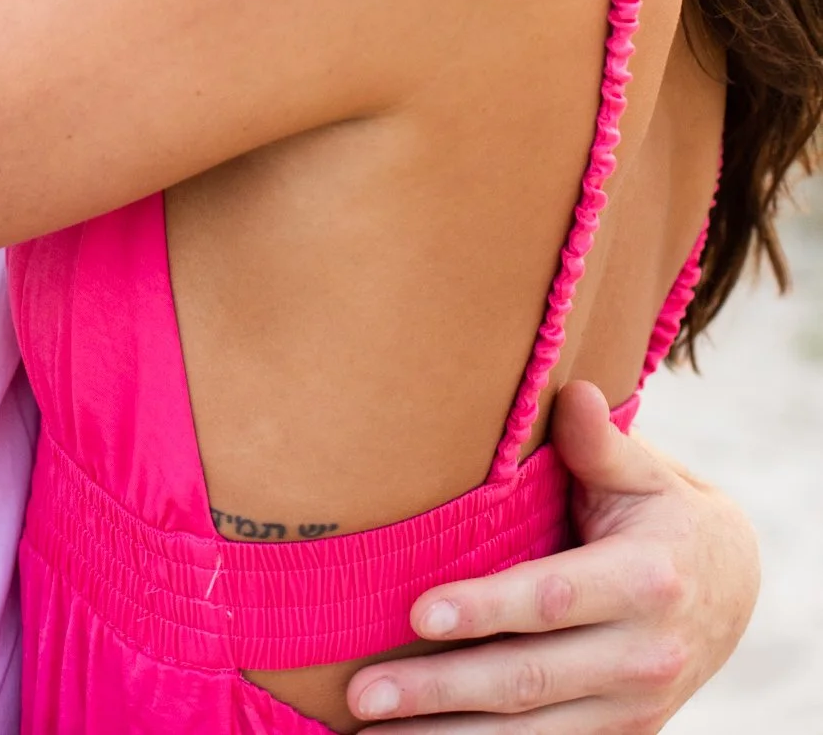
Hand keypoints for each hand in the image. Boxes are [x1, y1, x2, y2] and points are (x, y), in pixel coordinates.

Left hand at [348, 385, 757, 730]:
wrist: (730, 588)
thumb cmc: (663, 513)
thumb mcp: (645, 474)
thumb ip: (600, 443)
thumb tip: (571, 392)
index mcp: (645, 582)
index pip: (553, 599)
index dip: (487, 609)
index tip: (419, 612)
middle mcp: (643, 656)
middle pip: (529, 680)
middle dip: (442, 690)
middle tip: (363, 692)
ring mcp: (634, 708)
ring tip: (372, 734)